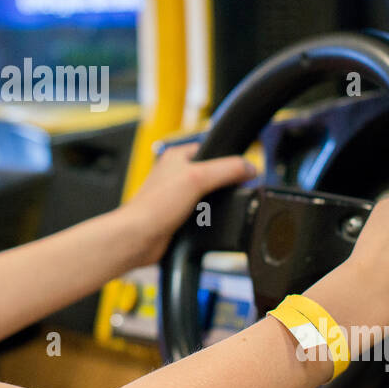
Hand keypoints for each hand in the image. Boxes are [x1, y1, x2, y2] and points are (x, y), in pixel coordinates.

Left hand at [121, 142, 256, 265]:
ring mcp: (176, 196)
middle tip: (229, 193)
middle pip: (213, 174)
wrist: (138, 238)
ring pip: (208, 196)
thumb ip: (226, 170)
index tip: (242, 169)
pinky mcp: (178, 215)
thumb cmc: (154, 207)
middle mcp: (175, 174)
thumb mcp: (197, 179)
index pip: (211, 149)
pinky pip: (201, 214)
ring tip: (212, 209)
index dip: (228, 159)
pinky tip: (206, 221)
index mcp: (177, 156)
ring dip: (214, 204)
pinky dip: (207, 218)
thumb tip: (250, 167)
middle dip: (223, 185)